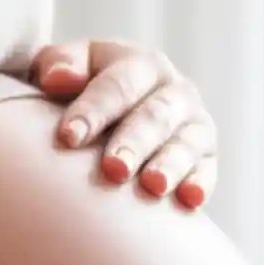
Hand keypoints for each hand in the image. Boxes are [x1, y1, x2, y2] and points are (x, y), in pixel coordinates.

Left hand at [30, 40, 217, 209]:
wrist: (110, 117)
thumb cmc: (78, 93)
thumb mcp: (61, 69)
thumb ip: (56, 65)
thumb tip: (59, 78)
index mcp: (141, 64)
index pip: (118, 85)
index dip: (94, 110)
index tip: (69, 137)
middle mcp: (174, 91)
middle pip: (156, 115)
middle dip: (134, 142)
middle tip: (113, 169)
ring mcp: (194, 124)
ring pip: (186, 143)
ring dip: (169, 164)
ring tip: (152, 186)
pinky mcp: (206, 157)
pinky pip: (207, 170)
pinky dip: (200, 184)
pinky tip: (189, 199)